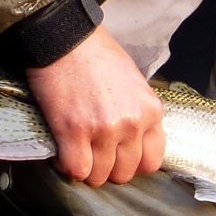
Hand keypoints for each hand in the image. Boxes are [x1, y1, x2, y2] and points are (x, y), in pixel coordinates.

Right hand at [26, 26, 164, 185]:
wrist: (68, 39)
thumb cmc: (100, 57)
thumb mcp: (136, 84)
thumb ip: (139, 113)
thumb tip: (134, 141)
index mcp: (151, 112)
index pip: (152, 160)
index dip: (134, 163)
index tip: (120, 157)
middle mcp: (132, 124)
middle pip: (125, 172)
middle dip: (109, 168)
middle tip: (96, 155)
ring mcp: (104, 129)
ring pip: (99, 175)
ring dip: (88, 170)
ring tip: (78, 154)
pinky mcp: (74, 131)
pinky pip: (76, 169)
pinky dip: (68, 167)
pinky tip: (64, 153)